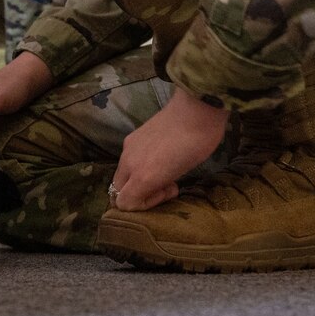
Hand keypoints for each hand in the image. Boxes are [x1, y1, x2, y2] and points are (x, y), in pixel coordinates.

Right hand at [111, 88, 228, 210]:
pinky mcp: (132, 136)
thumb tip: (153, 187)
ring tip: (164, 171)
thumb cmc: (196, 145)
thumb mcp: (180, 173)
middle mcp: (129, 162)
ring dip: (138, 180)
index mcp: (142, 176)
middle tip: (163, 186)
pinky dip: (138, 165)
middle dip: (138, 194)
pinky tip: (160, 157)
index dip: (143, 206)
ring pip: (123, 174)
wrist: (196, 110)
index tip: (166, 192)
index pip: (124, 203)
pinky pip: (128, 159)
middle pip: (118, 190)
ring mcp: (128, 147)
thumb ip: (158, 186)